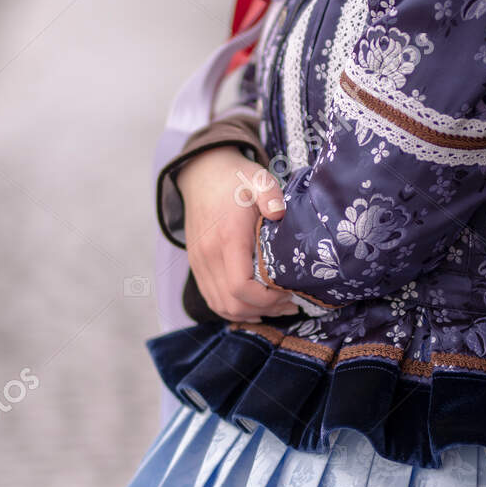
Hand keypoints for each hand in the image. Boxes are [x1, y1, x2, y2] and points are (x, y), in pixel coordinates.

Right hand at [177, 146, 300, 322]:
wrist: (202, 173)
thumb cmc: (235, 179)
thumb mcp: (258, 178)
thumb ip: (270, 194)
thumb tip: (278, 213)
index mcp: (227, 238)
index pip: (241, 286)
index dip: (267, 299)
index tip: (288, 292)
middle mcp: (209, 255)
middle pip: (232, 304)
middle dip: (264, 310)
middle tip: (289, 304)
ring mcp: (200, 262)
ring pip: (220, 306)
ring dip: (249, 313)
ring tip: (275, 307)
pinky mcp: (197, 265)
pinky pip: (212, 298)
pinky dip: (233, 308)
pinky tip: (254, 304)